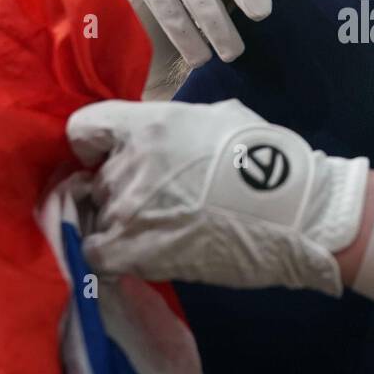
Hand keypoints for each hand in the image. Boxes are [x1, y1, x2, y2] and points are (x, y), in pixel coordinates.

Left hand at [66, 99, 368, 295]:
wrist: (290, 210)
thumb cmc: (265, 158)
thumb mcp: (217, 117)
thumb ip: (175, 124)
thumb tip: (165, 137)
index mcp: (147, 125)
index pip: (83, 128)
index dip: (92, 146)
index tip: (106, 159)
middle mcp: (127, 163)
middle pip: (96, 178)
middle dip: (119, 190)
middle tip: (155, 202)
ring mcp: (125, 208)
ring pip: (98, 217)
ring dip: (121, 225)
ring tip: (161, 231)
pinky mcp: (129, 250)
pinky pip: (95, 254)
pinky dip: (111, 256)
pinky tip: (141, 255)